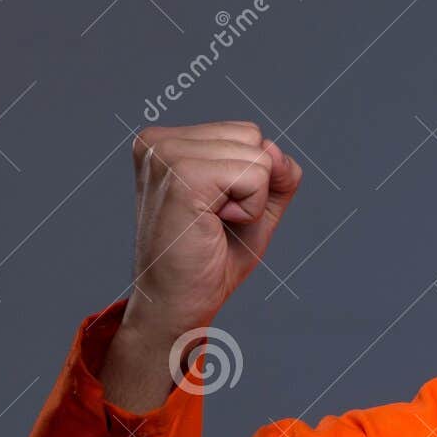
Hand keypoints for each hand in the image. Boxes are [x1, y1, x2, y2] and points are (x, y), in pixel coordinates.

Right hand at [124, 120, 301, 343]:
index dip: (251, 179)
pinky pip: (255, 176)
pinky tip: (214, 226)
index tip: (215, 211)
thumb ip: (276, 173)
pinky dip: (250, 209)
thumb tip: (277, 150)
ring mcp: (167, 154)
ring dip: (252, 201)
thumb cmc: (210, 260)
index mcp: (167, 140)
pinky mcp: (183, 175)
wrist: (178, 303)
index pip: (246, 133)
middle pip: (253, 138)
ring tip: (212, 223)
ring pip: (259, 155)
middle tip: (215, 220)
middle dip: (253, 186)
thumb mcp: (256, 207)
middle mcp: (159, 140)